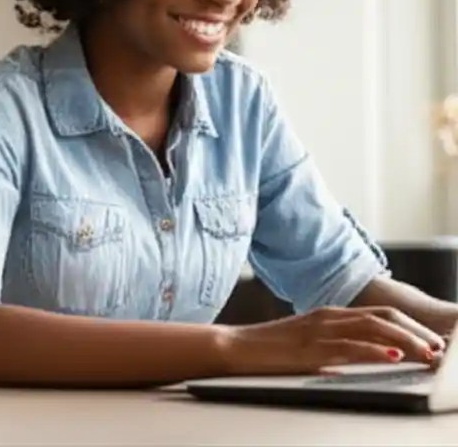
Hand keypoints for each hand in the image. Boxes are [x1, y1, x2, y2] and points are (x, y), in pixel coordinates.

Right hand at [221, 306, 447, 375]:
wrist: (234, 346)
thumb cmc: (268, 348)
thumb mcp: (307, 341)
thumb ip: (334, 343)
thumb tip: (366, 357)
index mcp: (329, 314)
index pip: (380, 314)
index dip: (410, 326)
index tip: (430, 342)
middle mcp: (329, 317)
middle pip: (384, 317)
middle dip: (416, 332)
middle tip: (437, 348)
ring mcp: (320, 330)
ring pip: (374, 328)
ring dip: (406, 340)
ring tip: (427, 354)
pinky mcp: (311, 347)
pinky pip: (351, 346)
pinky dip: (376, 351)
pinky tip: (394, 357)